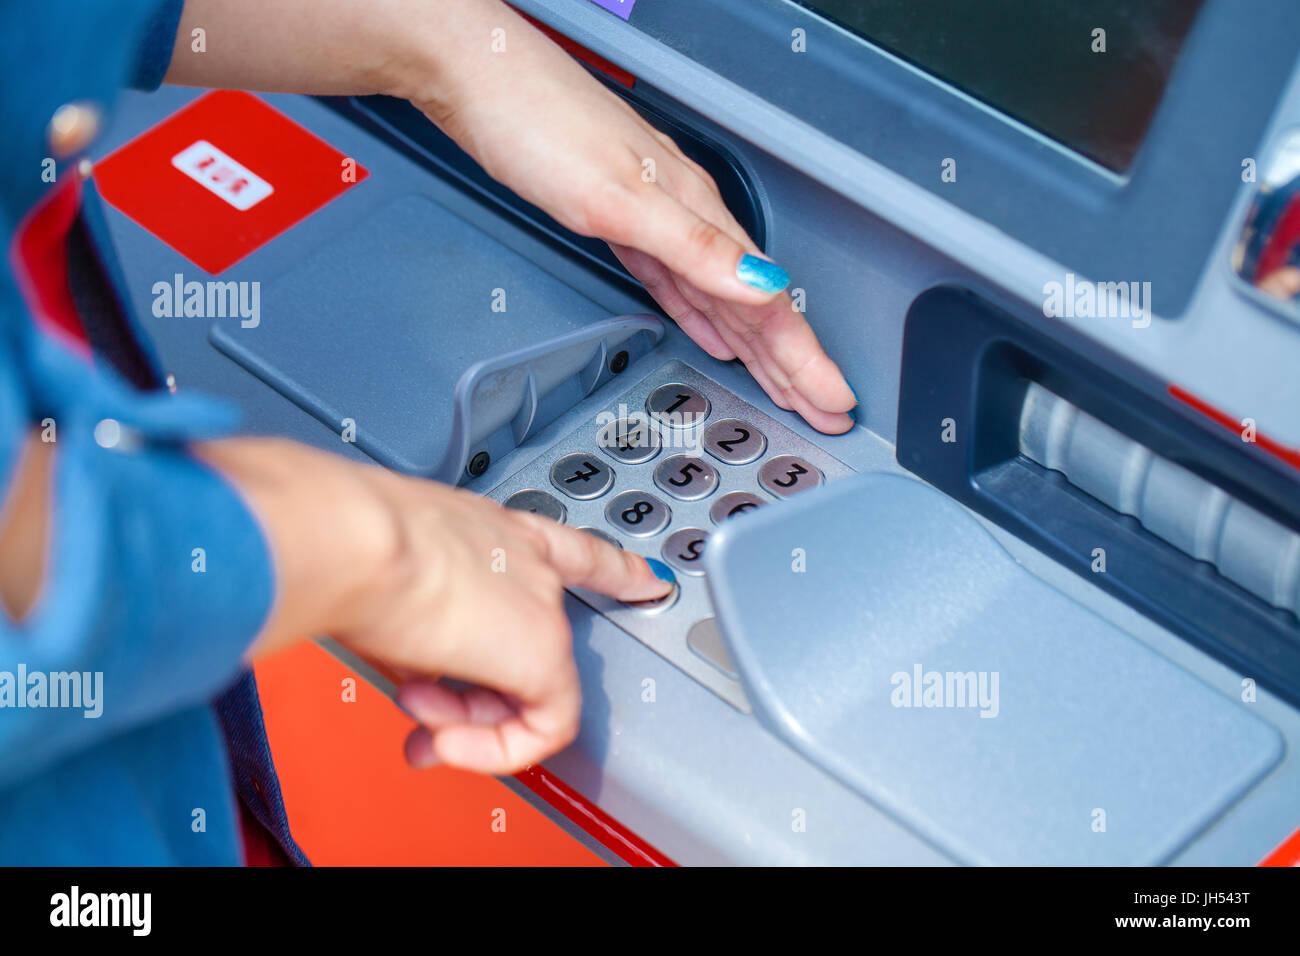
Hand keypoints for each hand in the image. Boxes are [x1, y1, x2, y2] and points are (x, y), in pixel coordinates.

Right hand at [206, 438, 671, 773]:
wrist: (353, 539)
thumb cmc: (352, 545)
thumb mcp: (391, 585)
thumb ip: (416, 628)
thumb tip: (412, 671)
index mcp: (495, 532)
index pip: (573, 551)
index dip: (617, 570)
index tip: (648, 579)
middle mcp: (529, 561)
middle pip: (529, 646)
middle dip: (469, 698)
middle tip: (422, 711)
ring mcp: (542, 604)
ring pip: (530, 687)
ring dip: (464, 716)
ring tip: (417, 704)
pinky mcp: (543, 651)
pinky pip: (543, 726)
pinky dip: (495, 749)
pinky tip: (449, 738)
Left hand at [407, 2, 856, 432]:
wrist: (479, 76)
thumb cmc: (537, 122)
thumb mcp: (622, 196)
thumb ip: (695, 248)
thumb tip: (765, 288)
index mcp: (696, 211)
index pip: (769, 302)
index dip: (804, 358)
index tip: (834, 401)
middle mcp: (685, 214)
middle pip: (755, 307)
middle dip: (795, 363)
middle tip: (827, 409)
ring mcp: (654, 217)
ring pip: (723, 299)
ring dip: (758, 347)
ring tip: (786, 386)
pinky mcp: (620, 219)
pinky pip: (679, 284)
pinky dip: (704, 316)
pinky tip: (715, 333)